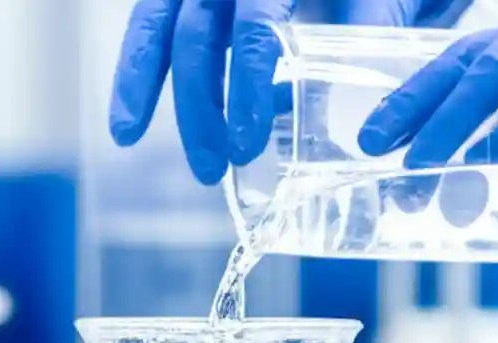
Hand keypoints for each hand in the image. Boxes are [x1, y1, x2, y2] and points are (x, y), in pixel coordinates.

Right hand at [108, 0, 448, 184]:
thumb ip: (373, 20)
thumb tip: (369, 106)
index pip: (257, 25)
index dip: (248, 83)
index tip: (247, 139)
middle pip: (197, 33)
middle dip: (198, 105)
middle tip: (212, 167)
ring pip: (156, 23)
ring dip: (141, 86)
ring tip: (128, 139)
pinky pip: (149, 23)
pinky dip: (135, 72)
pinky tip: (124, 123)